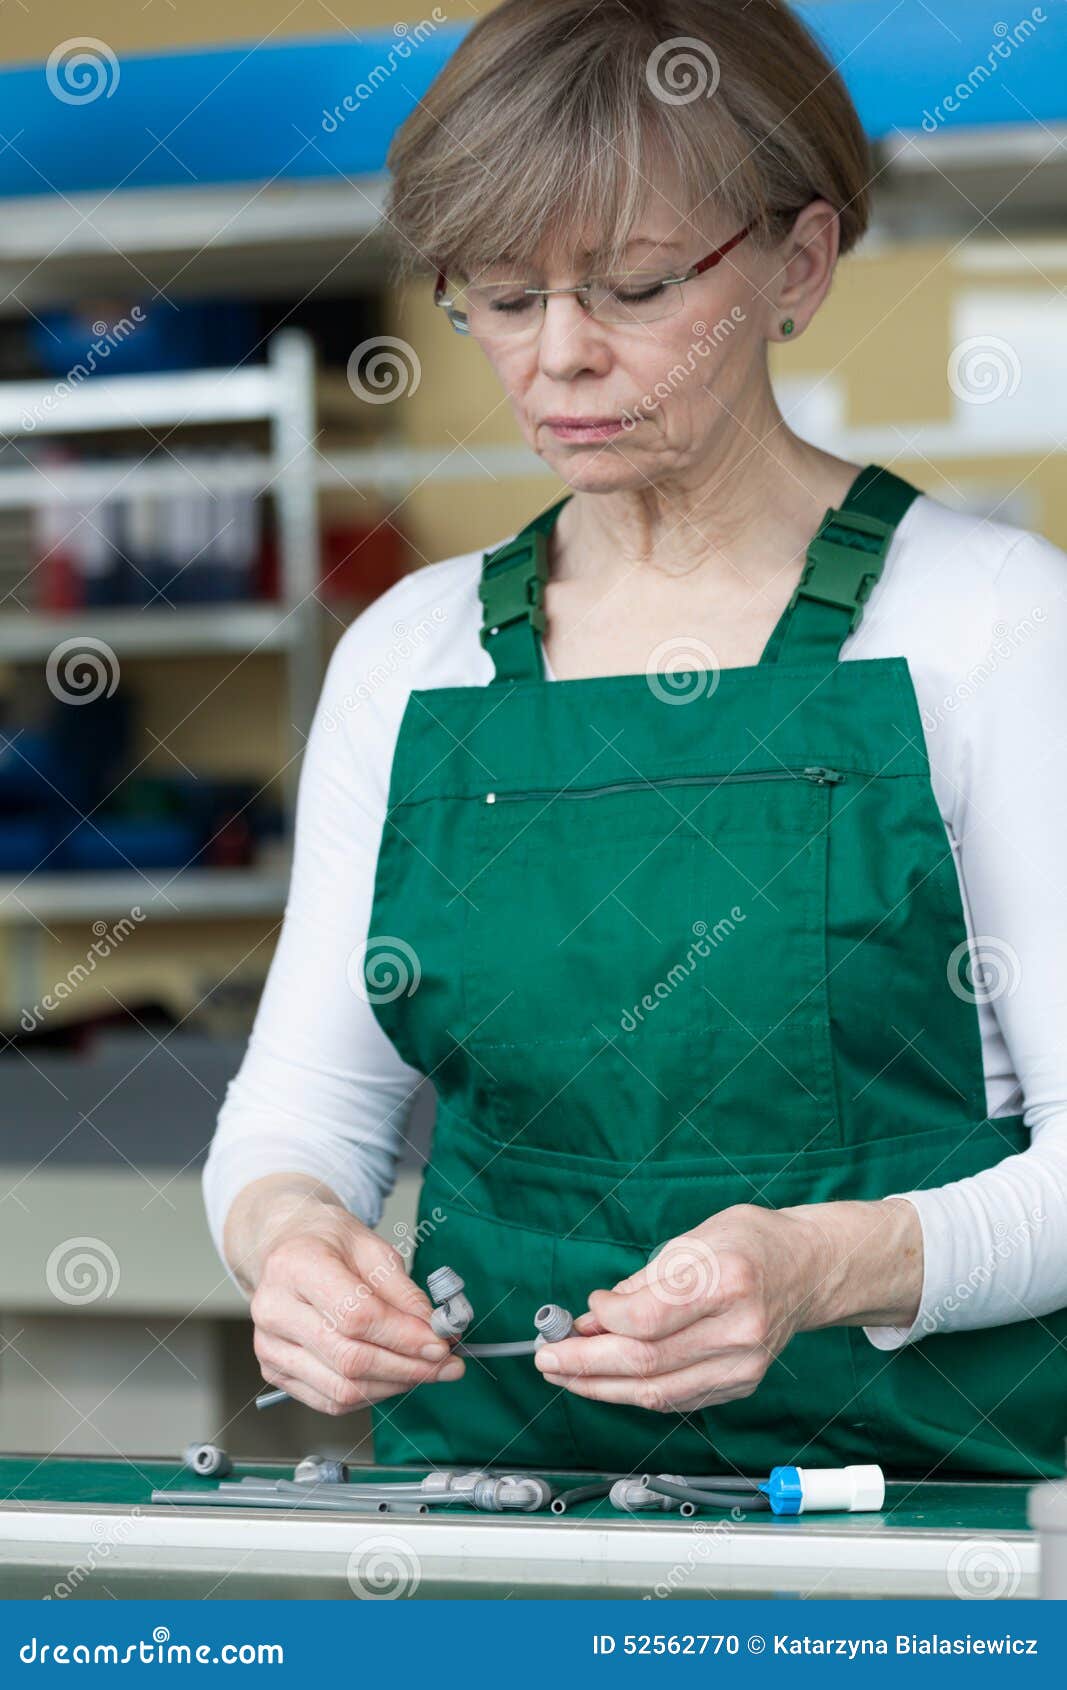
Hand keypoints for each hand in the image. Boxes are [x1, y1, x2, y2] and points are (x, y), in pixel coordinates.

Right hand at [238, 1179, 464, 1413]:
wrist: (284, 1247)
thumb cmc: (327, 1242)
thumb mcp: (372, 1248)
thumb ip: (403, 1291)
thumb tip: (436, 1331)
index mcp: (295, 1267)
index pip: (356, 1316)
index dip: (404, 1336)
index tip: (441, 1343)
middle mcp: (274, 1310)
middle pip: (350, 1359)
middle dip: (407, 1368)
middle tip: (446, 1365)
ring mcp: (268, 1345)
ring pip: (342, 1388)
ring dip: (393, 1386)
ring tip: (425, 1371)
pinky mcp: (274, 1371)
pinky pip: (330, 1400)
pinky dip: (371, 1395)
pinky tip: (394, 1378)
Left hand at [533, 1198, 921, 1413]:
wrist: (809, 1270)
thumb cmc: (751, 1243)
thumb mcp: (694, 1239)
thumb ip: (642, 1283)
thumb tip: (593, 1319)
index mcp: (729, 1280)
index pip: (649, 1317)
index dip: (605, 1320)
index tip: (584, 1311)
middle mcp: (740, 1330)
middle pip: (647, 1363)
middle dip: (586, 1364)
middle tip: (547, 1357)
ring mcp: (744, 1365)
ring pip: (658, 1393)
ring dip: (602, 1387)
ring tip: (565, 1374)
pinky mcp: (741, 1384)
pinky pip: (677, 1398)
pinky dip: (636, 1391)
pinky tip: (607, 1380)